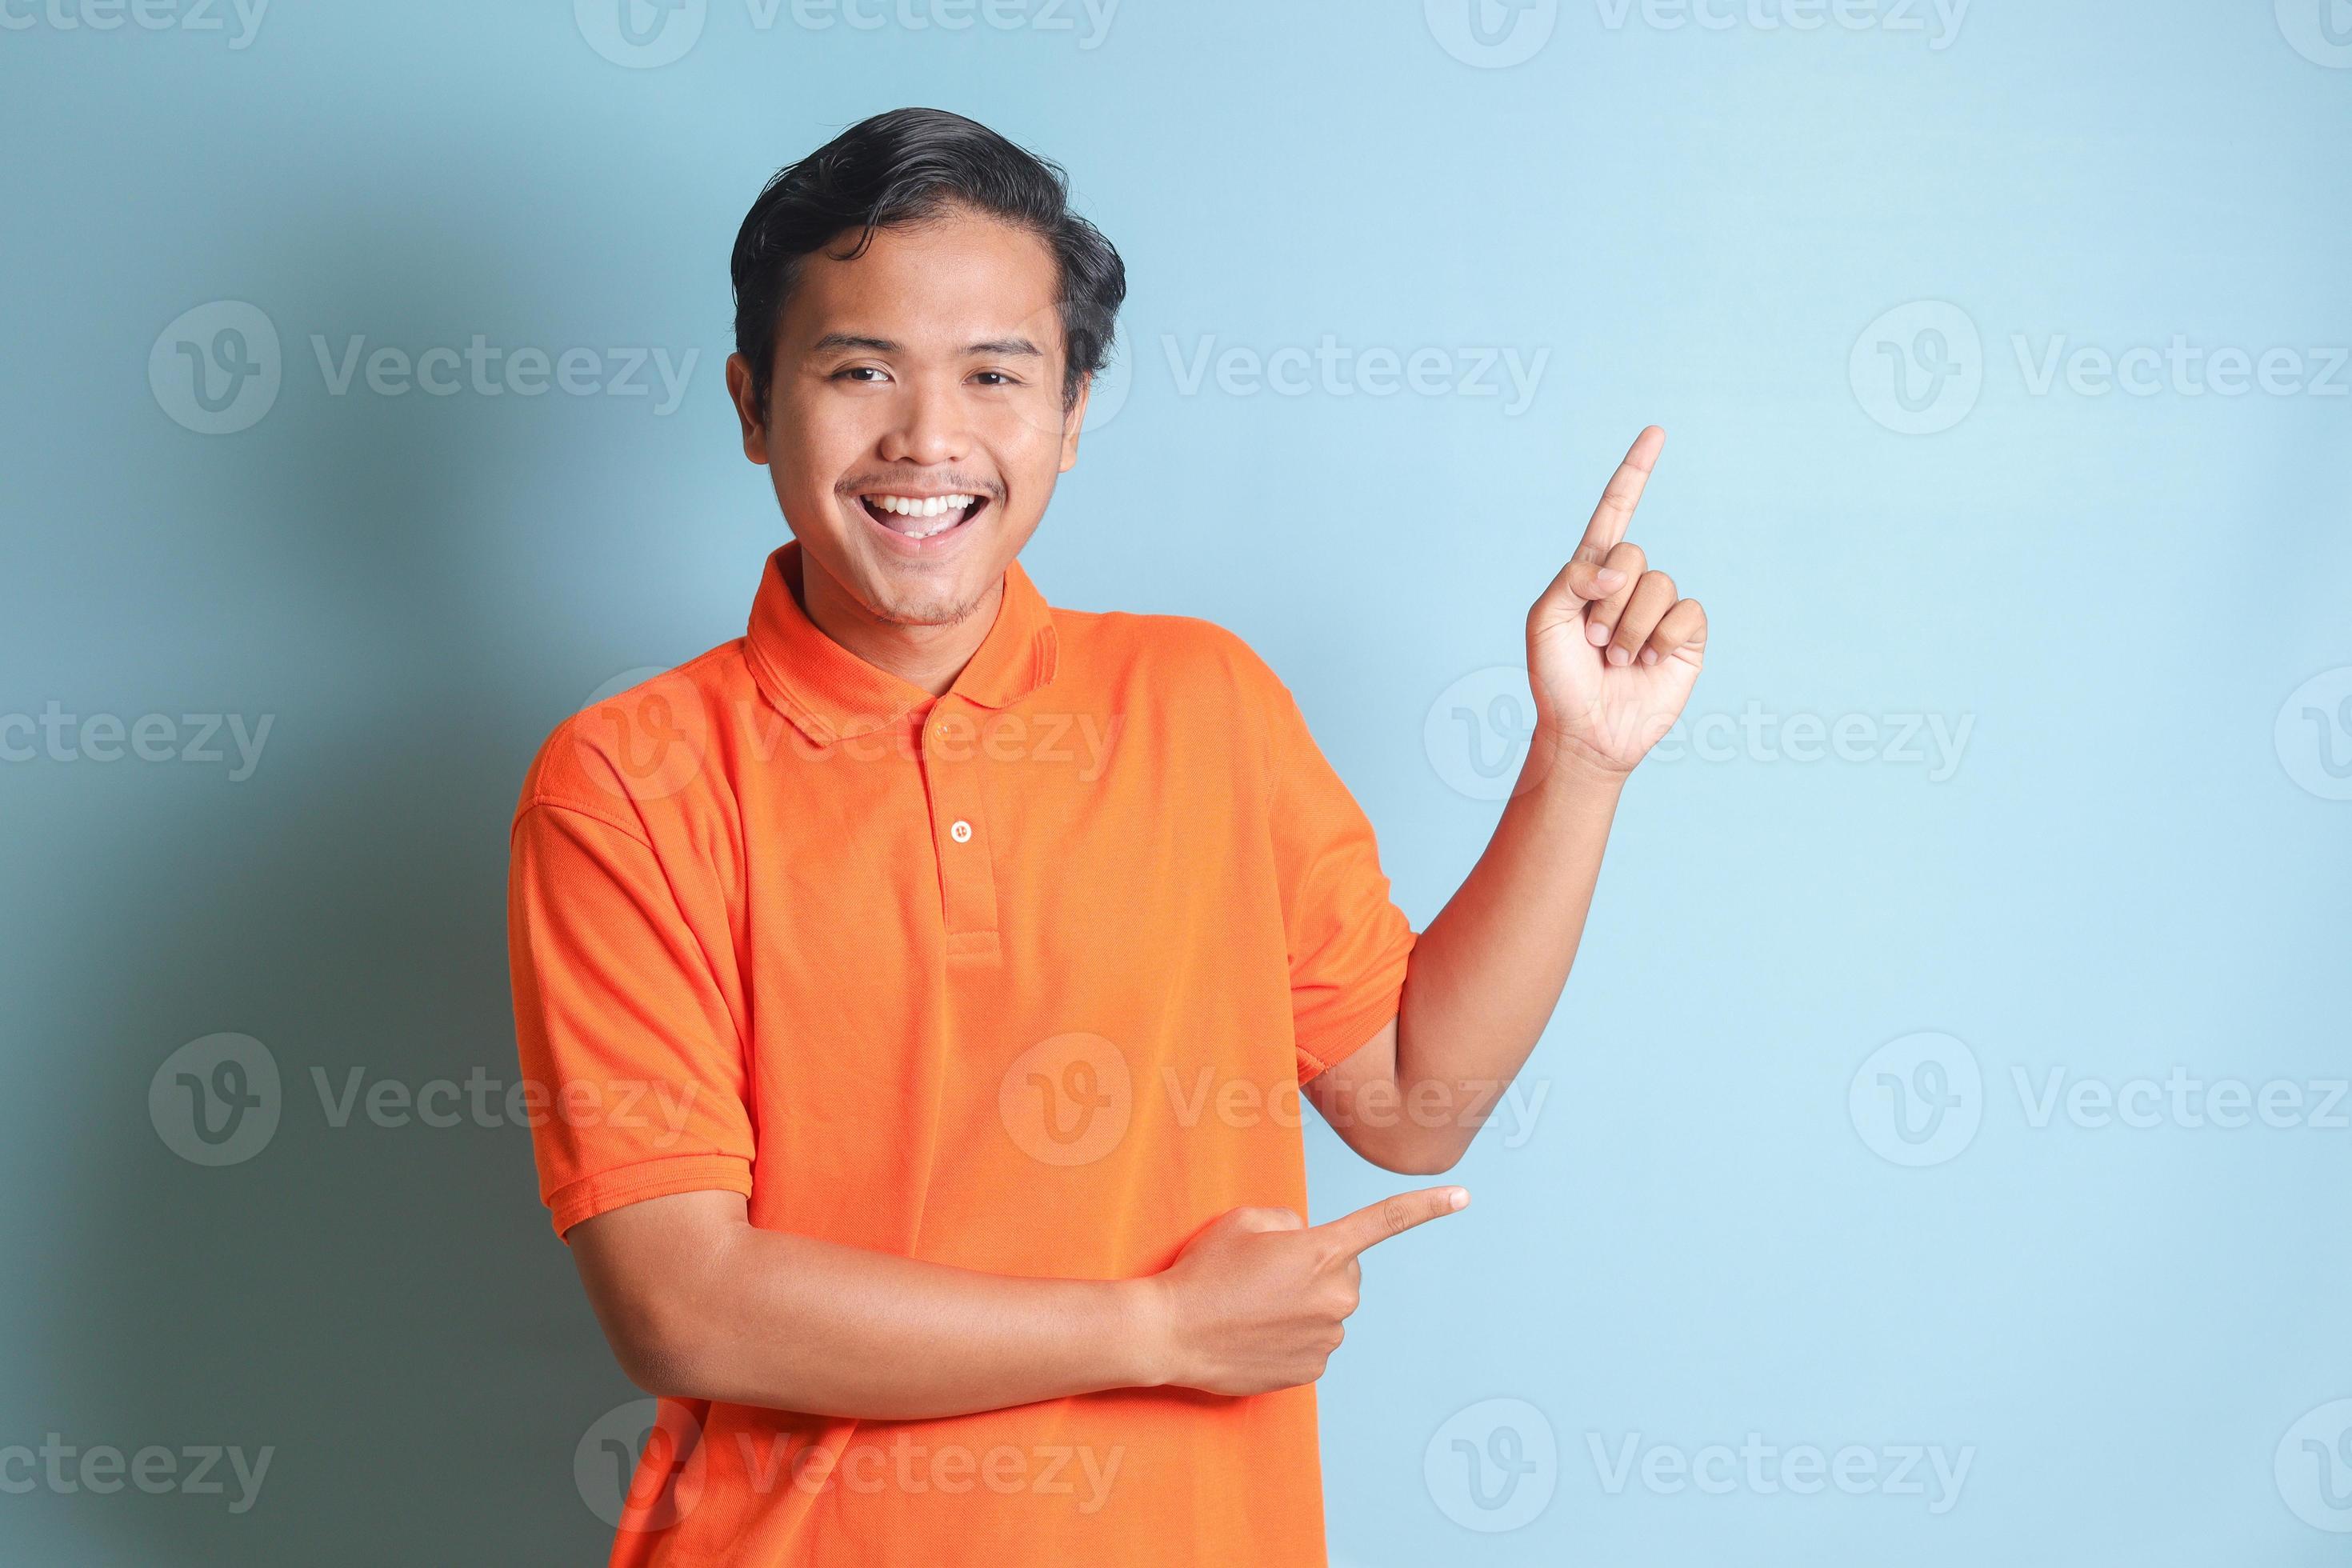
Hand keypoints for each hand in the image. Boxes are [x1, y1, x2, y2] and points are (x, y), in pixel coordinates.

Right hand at [1138, 1187, 1468, 1396]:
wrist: (1171, 1333)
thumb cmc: (1203, 1271)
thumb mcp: (1243, 1221)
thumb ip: (1289, 1221)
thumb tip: (1304, 1240)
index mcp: (1321, 1252)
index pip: (1384, 1222)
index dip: (1427, 1207)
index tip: (1464, 1196)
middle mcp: (1335, 1296)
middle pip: (1345, 1271)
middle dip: (1317, 1267)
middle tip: (1266, 1274)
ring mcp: (1326, 1339)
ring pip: (1328, 1309)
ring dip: (1302, 1304)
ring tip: (1252, 1307)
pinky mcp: (1312, 1371)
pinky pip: (1314, 1343)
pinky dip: (1292, 1336)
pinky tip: (1255, 1334)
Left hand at [1524, 426, 1707, 778]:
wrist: (1585, 732)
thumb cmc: (1556, 679)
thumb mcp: (1543, 621)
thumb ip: (1572, 579)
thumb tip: (1619, 569)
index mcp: (1591, 572)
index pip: (1615, 511)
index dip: (1636, 473)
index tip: (1656, 432)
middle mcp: (1629, 584)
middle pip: (1632, 555)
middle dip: (1607, 603)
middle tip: (1593, 642)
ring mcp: (1660, 609)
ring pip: (1658, 587)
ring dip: (1630, 630)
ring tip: (1616, 660)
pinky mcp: (1686, 637)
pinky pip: (1686, 614)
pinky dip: (1661, 639)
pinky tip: (1648, 664)